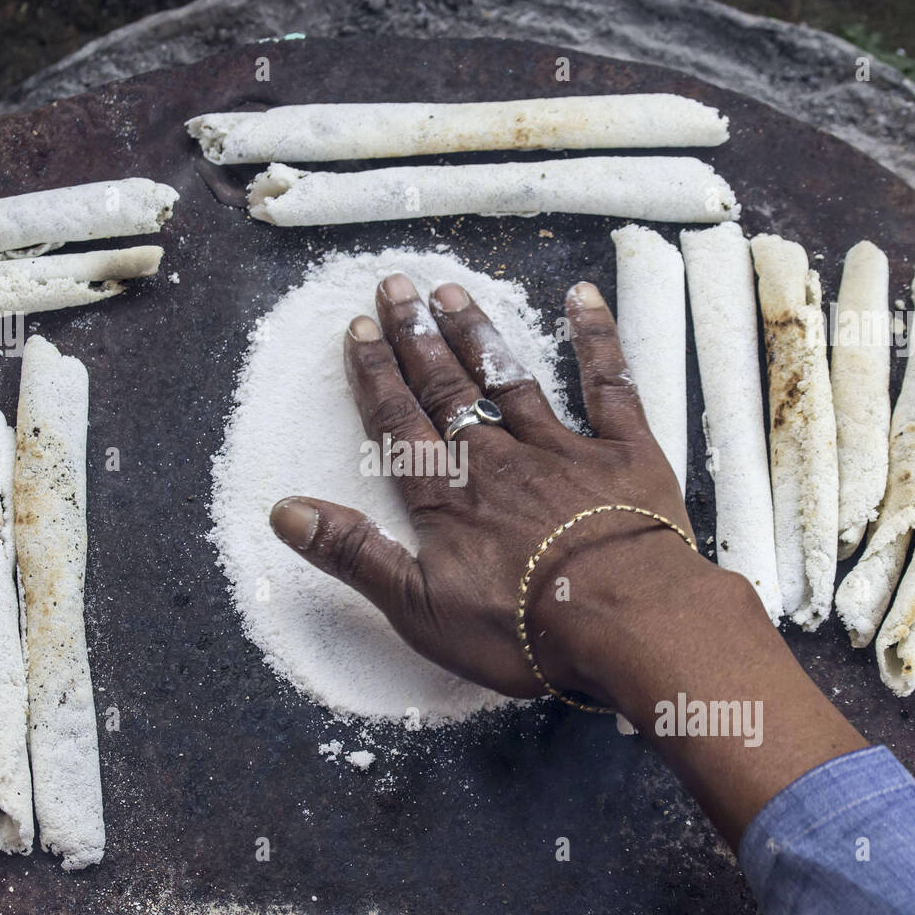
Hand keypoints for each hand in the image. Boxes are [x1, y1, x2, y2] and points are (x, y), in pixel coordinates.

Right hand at [269, 273, 723, 705]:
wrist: (628, 623)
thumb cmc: (521, 628)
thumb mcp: (419, 608)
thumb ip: (355, 555)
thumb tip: (286, 512)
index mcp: (447, 496)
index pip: (400, 424)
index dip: (376, 376)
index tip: (359, 331)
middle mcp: (497, 459)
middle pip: (447, 389)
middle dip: (417, 337)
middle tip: (395, 286)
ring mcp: (562, 449)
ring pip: (509, 378)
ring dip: (478, 333)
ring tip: (452, 291)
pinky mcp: (625, 452)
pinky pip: (608, 384)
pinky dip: (594, 338)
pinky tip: (580, 297)